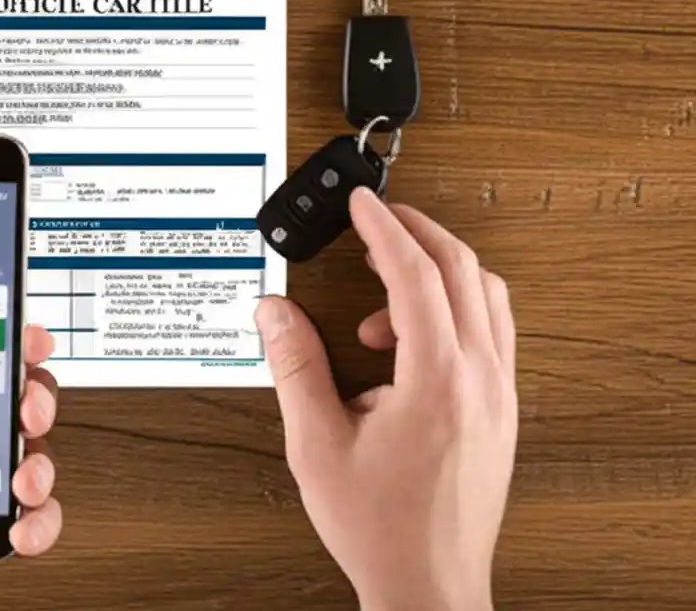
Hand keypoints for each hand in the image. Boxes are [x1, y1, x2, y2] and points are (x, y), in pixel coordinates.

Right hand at [255, 188, 516, 610]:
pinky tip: (407, 337)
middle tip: (377, 220)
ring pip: (488, 298)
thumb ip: (295, 368)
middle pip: (464, 271)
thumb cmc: (380, 528)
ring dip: (439, 272)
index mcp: (438, 381)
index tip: (364, 204)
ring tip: (382, 286)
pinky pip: (491, 333)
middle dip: (417, 233)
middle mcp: (481, 380)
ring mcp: (499, 395)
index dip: (385, 229)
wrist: (428, 584)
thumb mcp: (316, 444)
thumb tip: (275, 312)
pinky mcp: (501, 411)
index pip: (416, 276)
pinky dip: (454, 310)